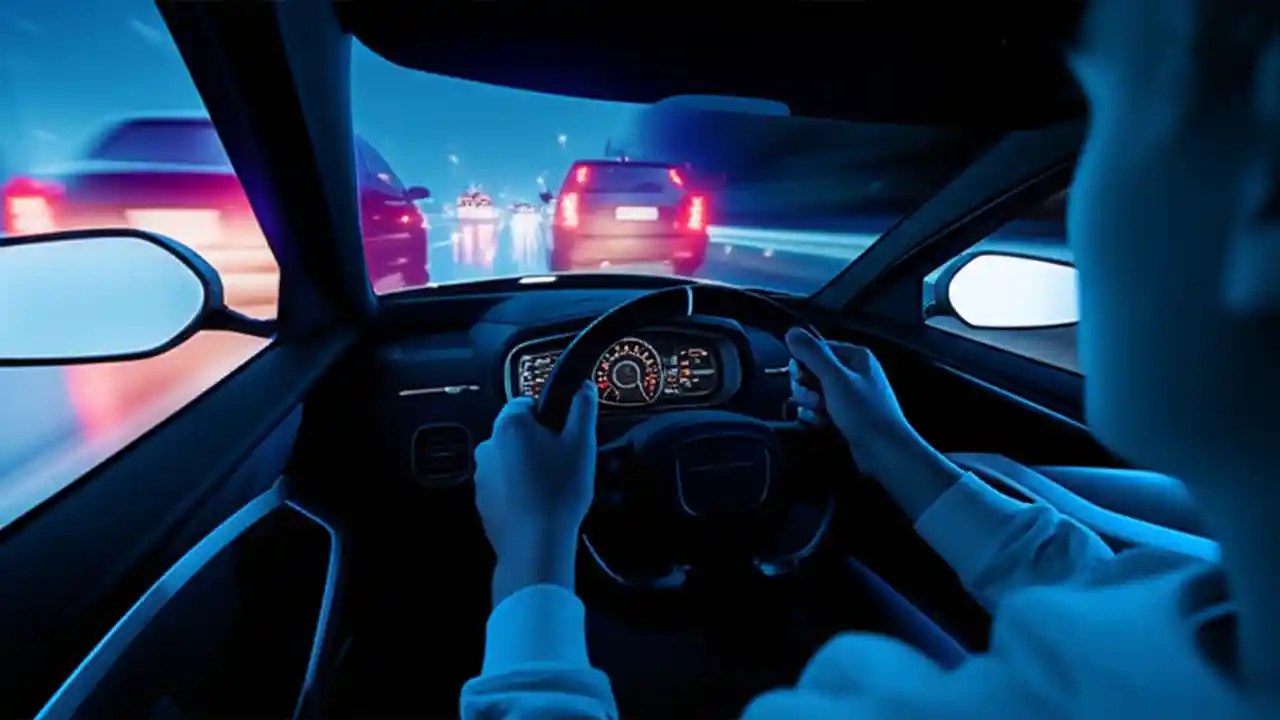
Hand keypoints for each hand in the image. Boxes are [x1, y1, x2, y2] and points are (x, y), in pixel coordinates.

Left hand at [474, 382, 597, 602]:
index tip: (565, 438)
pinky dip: (517, 489)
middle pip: (517, 433)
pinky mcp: (481, 500)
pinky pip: (503, 485)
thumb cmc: (560, 488)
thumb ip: (583, 408)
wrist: (535, 544)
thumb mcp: (581, 444)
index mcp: (509, 423)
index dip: (549, 417)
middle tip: (563, 464)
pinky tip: (536, 505)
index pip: (527, 403)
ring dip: (526, 466)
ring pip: (509, 460)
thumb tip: (584, 385)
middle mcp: (488, 444)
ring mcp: (480, 474)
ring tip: (551, 489)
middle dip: (538, 443)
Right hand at [786, 328, 962, 517]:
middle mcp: (854, 372)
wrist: (884, 450)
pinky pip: (821, 409)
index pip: (818, 349)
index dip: (804, 364)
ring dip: (810, 404)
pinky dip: (817, 416)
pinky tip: (820, 425)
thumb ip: (812, 354)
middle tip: (813, 401)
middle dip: (807, 387)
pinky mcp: (846, 415)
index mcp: (856, 357)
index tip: (799, 378)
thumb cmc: (862, 410)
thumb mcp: (835, 378)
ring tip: (819, 416)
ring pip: (815, 392)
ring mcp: (851, 395)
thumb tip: (791, 331)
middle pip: (814, 371)